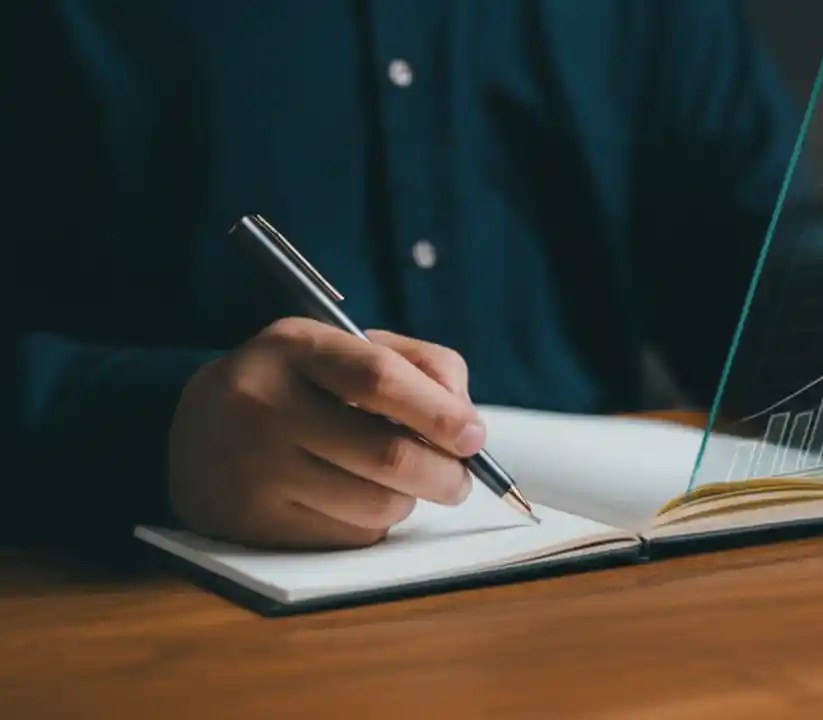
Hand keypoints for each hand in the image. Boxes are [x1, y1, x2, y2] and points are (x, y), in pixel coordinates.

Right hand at [167, 318, 483, 548]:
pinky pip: (349, 535)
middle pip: (386, 454)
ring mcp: (253, 469)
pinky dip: (372, 522)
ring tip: (399, 482)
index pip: (377, 378)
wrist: (199, 430)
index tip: (474, 437)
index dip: (438, 412)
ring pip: (376, 504)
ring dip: (408, 499)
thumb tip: (466, 418)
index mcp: (293, 348)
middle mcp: (263, 405)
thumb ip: (420, 365)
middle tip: (459, 478)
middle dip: (444, 473)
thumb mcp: (347, 349)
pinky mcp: (253, 524)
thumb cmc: (300, 384)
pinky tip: (352, 499)